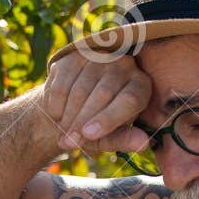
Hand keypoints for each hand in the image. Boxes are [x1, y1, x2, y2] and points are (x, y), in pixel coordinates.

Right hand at [34, 49, 154, 160]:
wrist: (73, 107)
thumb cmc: (99, 127)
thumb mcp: (111, 138)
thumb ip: (125, 140)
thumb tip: (143, 144)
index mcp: (141, 86)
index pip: (129, 99)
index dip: (108, 119)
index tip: (88, 135)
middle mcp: (125, 65)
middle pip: (103, 94)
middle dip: (82, 122)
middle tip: (69, 142)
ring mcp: (100, 57)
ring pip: (81, 89)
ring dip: (68, 116)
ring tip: (63, 134)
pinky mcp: (76, 54)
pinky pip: (63, 81)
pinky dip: (56, 103)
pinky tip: (56, 116)